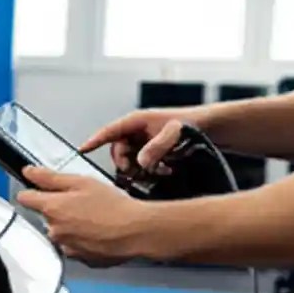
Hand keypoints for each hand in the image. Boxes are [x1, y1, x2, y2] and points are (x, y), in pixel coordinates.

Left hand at [16, 165, 152, 267]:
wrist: (136, 232)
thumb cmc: (112, 205)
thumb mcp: (81, 182)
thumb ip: (50, 177)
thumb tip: (28, 172)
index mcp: (51, 209)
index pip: (25, 198)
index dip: (33, 191)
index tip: (42, 188)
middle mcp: (54, 230)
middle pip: (46, 216)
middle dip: (59, 209)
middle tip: (83, 201)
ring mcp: (66, 246)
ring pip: (61, 232)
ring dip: (71, 225)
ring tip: (94, 218)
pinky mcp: (80, 258)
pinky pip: (75, 246)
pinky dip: (83, 240)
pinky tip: (99, 232)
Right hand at [81, 109, 201, 177]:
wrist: (211, 127)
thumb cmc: (192, 122)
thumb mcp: (173, 133)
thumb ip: (155, 148)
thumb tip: (141, 162)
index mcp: (136, 121)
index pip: (108, 131)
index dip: (94, 141)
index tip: (82, 149)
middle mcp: (137, 131)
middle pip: (118, 151)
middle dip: (126, 163)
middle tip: (136, 172)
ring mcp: (144, 142)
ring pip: (131, 160)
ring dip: (141, 169)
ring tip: (158, 171)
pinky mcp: (152, 152)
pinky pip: (142, 164)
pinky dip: (150, 170)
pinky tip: (164, 171)